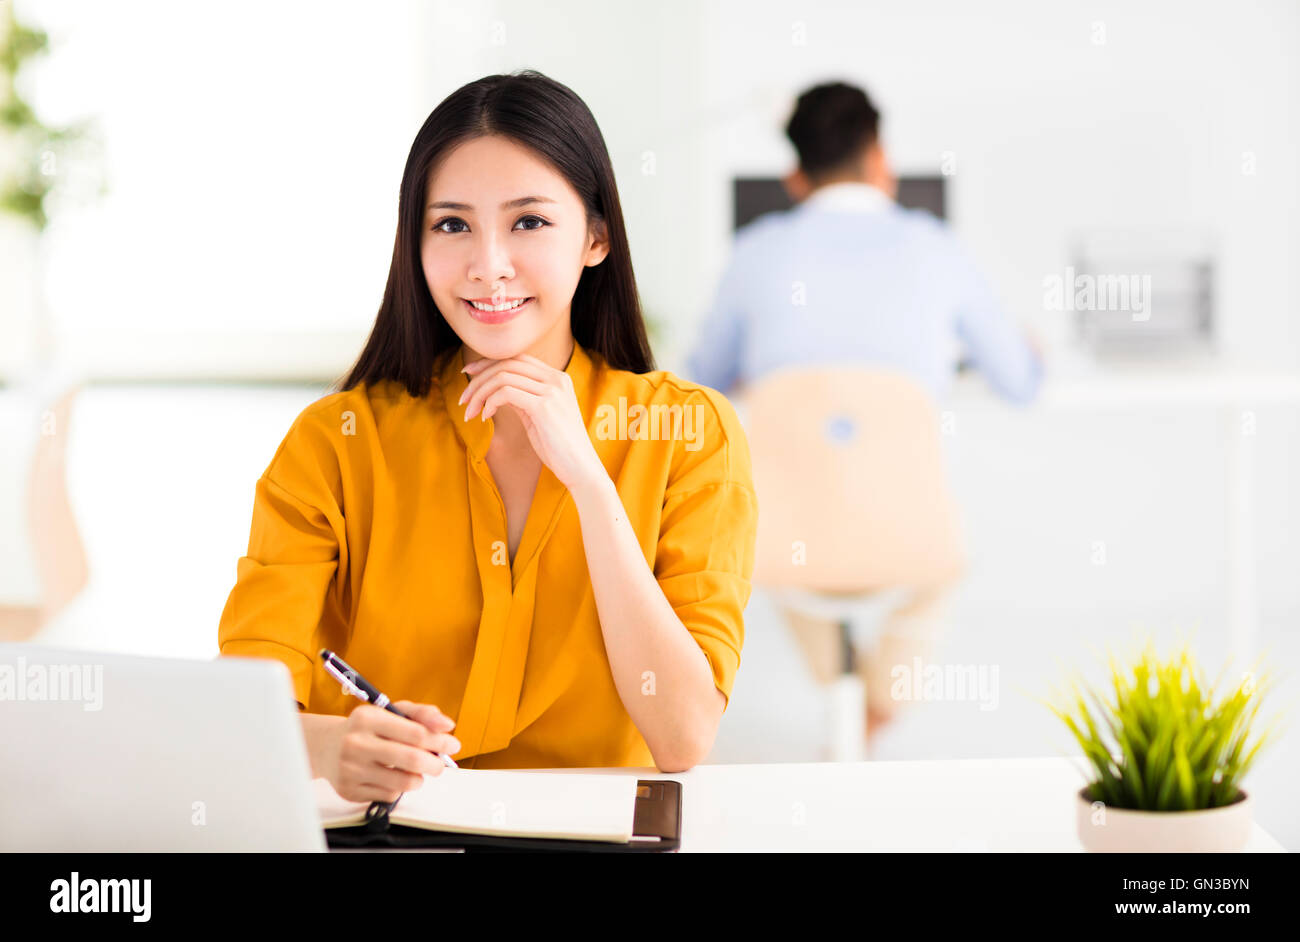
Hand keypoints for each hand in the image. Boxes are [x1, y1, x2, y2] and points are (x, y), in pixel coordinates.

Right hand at [318, 700, 459, 802]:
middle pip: (412, 760)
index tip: (452, 744)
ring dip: (418, 779)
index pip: (415, 733)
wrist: (327, 746)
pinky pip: (389, 795)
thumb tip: (447, 725)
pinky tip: (392, 777)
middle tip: (440, 765)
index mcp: (368, 718)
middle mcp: (356, 743)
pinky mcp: (349, 791)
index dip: (440, 741)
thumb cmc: (368, 728)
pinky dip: (398, 788)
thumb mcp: (391, 712)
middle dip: (435, 764)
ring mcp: (351, 769)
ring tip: (416, 772)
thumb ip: (422, 714)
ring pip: (403, 783)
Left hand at [459, 353, 607, 492]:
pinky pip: (505, 393)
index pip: (516, 358)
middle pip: (506, 364)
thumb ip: (523, 396)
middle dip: (478, 378)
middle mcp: (556, 379)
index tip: (468, 374)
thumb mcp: (539, 414)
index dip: (488, 363)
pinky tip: (485, 417)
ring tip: (470, 413)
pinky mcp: (543, 406)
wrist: (580, 468)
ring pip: (502, 377)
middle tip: (463, 399)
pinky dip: (489, 403)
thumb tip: (495, 390)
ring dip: (479, 394)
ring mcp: (551, 391)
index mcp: (557, 378)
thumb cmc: (558, 446)